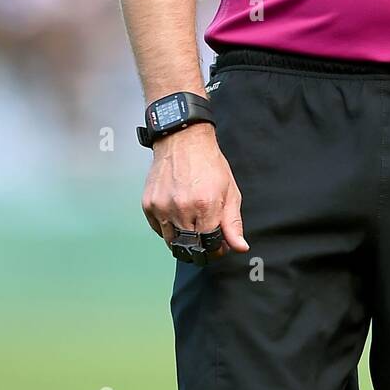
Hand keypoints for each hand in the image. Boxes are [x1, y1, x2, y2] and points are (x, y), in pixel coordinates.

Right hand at [141, 122, 248, 260]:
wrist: (182, 140)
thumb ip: (233, 222)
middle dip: (200, 247)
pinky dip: (168, 228)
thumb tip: (240, 247)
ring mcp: (162, 207)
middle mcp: (181, 208)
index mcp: (205, 205)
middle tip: (205, 234)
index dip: (216, 250)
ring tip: (190, 219)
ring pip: (171, 241)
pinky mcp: (148, 205)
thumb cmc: (208, 163)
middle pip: (189, 247)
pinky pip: (158, 230)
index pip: (210, 246)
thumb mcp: (229, 190)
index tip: (218, 245)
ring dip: (183, 238)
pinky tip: (177, 212)